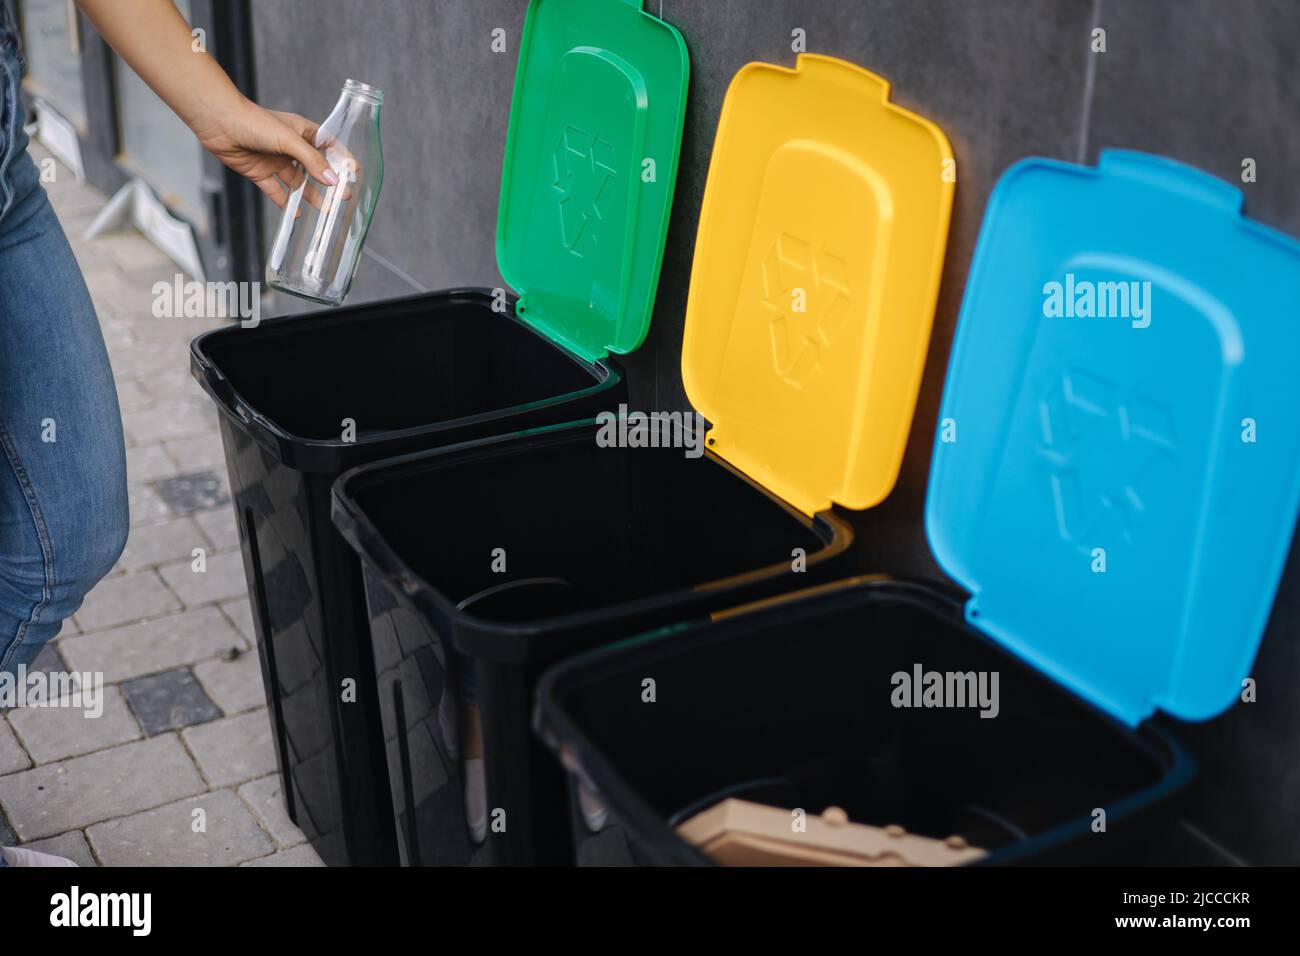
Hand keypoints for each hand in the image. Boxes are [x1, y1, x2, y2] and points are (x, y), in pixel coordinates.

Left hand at [192, 100, 338, 207]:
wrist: (219, 122)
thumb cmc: (254, 121)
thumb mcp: (289, 140)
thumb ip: (313, 161)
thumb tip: (333, 181)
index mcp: (302, 132)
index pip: (329, 146)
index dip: (342, 159)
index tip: (355, 173)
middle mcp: (291, 147)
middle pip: (315, 168)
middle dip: (329, 183)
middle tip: (343, 197)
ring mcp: (275, 161)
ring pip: (298, 182)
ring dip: (311, 196)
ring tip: (326, 210)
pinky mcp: (260, 172)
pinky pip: (276, 190)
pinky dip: (285, 202)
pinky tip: (295, 213)